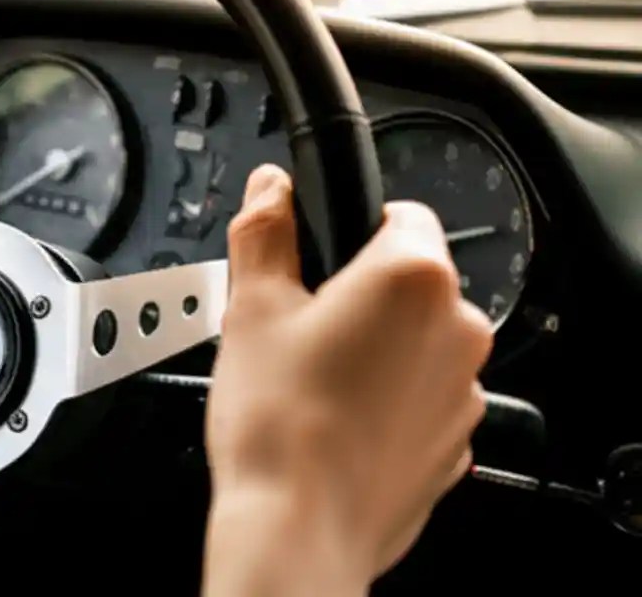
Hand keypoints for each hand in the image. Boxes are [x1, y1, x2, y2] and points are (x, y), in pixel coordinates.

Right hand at [203, 165, 490, 593]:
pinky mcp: (453, 440)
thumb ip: (265, 230)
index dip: (349, 227)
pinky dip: (384, 398)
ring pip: (415, 341)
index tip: (315, 255)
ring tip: (310, 380)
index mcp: (413, 277)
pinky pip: (419, 396)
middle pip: (408, 280)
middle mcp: (457, 330)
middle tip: (297, 326)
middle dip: (357, 292)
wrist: (298, 527)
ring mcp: (462, 391)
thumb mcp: (252, 306)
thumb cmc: (280, 423)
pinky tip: (333, 418)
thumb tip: (271, 188)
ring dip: (374, 347)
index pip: (399, 211)